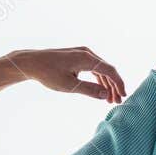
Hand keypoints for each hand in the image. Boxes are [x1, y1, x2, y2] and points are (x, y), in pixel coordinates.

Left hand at [9, 46, 125, 105]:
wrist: (32, 63)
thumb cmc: (48, 73)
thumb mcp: (70, 86)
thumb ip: (89, 90)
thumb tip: (106, 95)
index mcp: (87, 58)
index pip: (110, 70)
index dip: (118, 84)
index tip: (123, 95)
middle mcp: (87, 53)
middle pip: (107, 70)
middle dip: (113, 86)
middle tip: (116, 101)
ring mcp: (82, 53)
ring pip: (100, 69)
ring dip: (106, 84)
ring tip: (109, 99)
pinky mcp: (77, 57)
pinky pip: (93, 68)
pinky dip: (98, 79)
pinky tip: (100, 90)